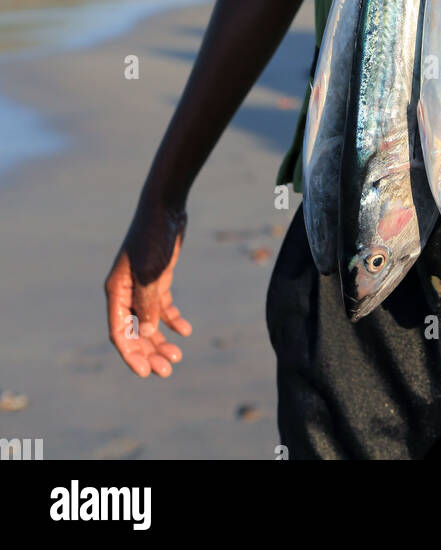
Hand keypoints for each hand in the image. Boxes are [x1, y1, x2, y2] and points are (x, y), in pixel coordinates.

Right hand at [105, 203, 191, 378]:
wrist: (165, 207)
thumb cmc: (153, 237)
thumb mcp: (150, 272)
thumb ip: (146, 303)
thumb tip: (144, 334)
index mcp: (116, 292)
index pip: (119, 332)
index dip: (131, 355)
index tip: (145, 373)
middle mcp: (125, 292)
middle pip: (134, 332)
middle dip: (149, 353)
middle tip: (167, 370)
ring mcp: (142, 286)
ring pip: (149, 323)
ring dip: (160, 341)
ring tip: (177, 356)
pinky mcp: (158, 279)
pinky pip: (162, 308)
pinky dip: (172, 320)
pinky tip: (186, 330)